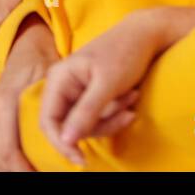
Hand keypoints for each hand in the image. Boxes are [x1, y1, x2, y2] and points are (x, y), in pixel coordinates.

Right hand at [0, 18, 56, 171]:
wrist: (24, 51)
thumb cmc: (41, 67)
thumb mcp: (50, 83)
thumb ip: (52, 111)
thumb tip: (63, 140)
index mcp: (5, 103)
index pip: (8, 149)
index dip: (23, 170)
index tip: (40, 175)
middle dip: (16, 173)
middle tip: (38, 176)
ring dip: (3, 172)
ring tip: (24, 174)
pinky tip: (1, 174)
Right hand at [39, 6, 194, 165]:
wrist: (145, 35)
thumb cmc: (125, 52)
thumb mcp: (108, 84)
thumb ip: (86, 112)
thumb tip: (66, 140)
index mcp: (59, 78)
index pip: (48, 121)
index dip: (62, 143)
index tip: (82, 158)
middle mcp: (63, 86)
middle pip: (70, 126)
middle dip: (100, 125)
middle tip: (126, 114)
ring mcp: (77, 92)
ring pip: (87, 125)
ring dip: (112, 118)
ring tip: (132, 99)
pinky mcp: (91, 97)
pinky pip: (98, 118)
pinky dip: (116, 113)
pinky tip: (131, 98)